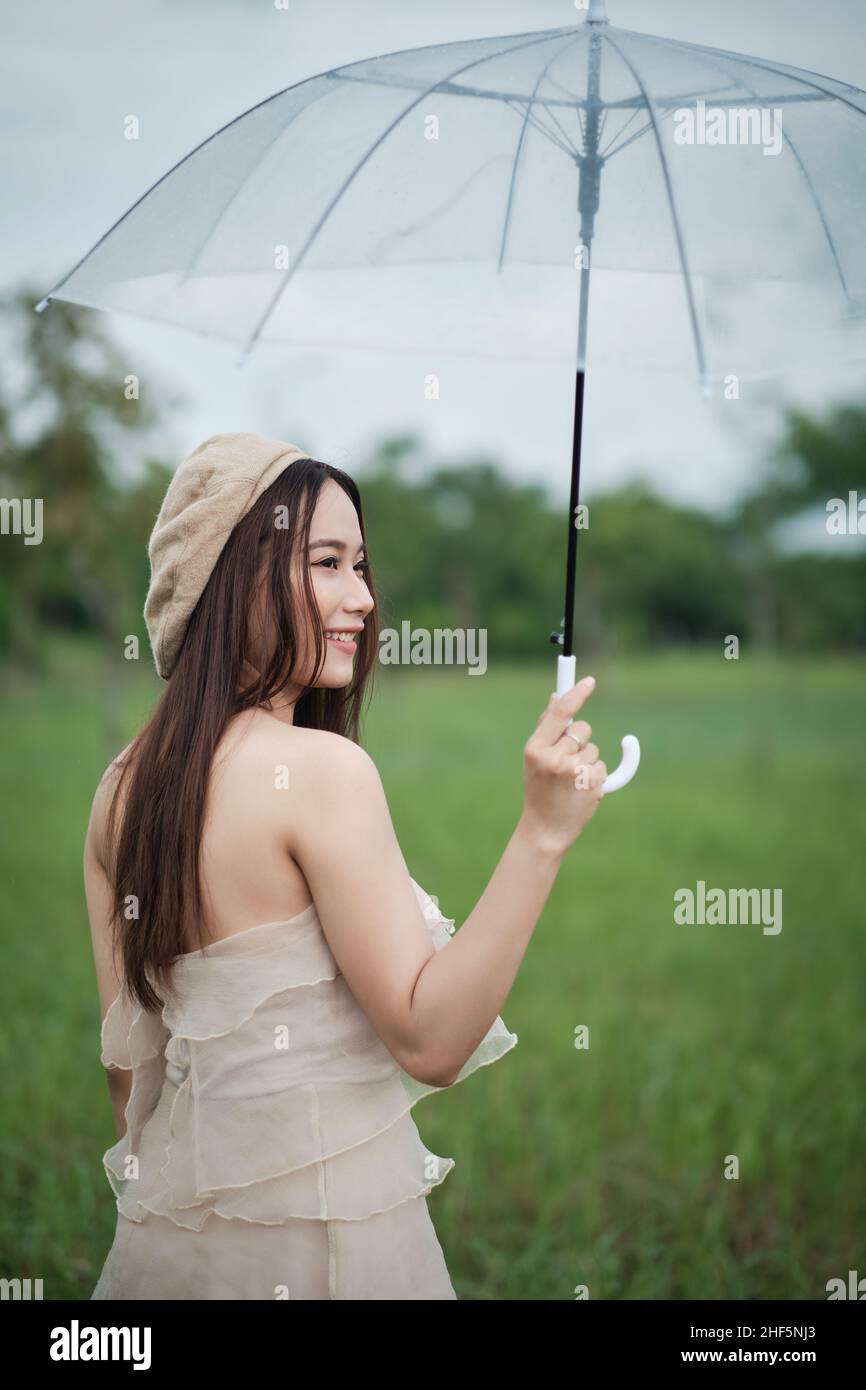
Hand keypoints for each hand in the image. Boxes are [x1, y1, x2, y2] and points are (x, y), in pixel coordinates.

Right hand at [518, 677, 606, 857]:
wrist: (545, 829)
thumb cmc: (539, 790)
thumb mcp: (534, 758)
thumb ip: (546, 728)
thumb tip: (557, 696)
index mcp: (535, 748)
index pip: (561, 713)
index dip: (577, 693)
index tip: (590, 681)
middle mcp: (553, 757)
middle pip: (583, 729)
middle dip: (581, 739)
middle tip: (567, 759)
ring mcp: (573, 771)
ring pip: (594, 749)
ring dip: (588, 761)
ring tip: (571, 781)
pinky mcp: (590, 783)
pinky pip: (601, 765)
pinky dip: (596, 775)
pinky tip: (581, 790)